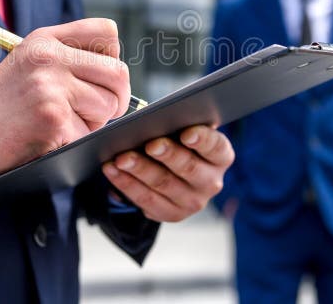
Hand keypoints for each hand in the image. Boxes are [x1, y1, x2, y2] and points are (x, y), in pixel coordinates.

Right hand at [0, 18, 130, 192]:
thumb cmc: (0, 106)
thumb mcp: (27, 64)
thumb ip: (67, 57)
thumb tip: (117, 72)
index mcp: (45, 40)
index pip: (107, 31)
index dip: (112, 57)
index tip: (100, 76)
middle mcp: (50, 58)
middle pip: (118, 73)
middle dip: (116, 98)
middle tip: (100, 111)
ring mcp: (52, 88)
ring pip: (109, 106)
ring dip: (95, 123)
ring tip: (65, 123)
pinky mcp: (53, 120)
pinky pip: (89, 134)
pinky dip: (75, 142)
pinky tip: (50, 138)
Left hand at [101, 125, 234, 221]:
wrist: (173, 171)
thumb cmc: (177, 139)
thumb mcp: (183, 130)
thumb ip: (176, 125)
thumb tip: (154, 119)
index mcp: (220, 156)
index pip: (215, 147)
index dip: (202, 140)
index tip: (186, 133)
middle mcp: (211, 182)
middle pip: (188, 168)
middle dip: (168, 155)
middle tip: (150, 144)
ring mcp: (193, 202)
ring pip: (163, 185)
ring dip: (140, 170)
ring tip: (121, 158)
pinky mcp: (171, 214)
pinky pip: (145, 199)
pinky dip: (126, 183)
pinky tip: (111, 169)